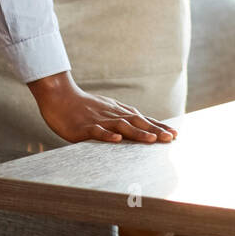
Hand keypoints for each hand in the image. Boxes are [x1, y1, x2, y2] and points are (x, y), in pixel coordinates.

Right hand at [28, 72, 175, 144]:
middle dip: (156, 130)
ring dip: (138, 133)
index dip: (159, 126)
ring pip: (121, 126)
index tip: (174, 134)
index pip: (143, 120)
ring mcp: (99, 120)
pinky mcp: (84, 127)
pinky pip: (97, 131)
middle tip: (172, 138)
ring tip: (152, 139)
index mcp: (118, 112)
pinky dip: (107, 135)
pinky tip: (117, 139)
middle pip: (137, 122)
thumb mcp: (106, 109)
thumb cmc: (83, 106)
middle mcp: (113, 114)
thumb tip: (140, 122)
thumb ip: (122, 116)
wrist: (60, 96)